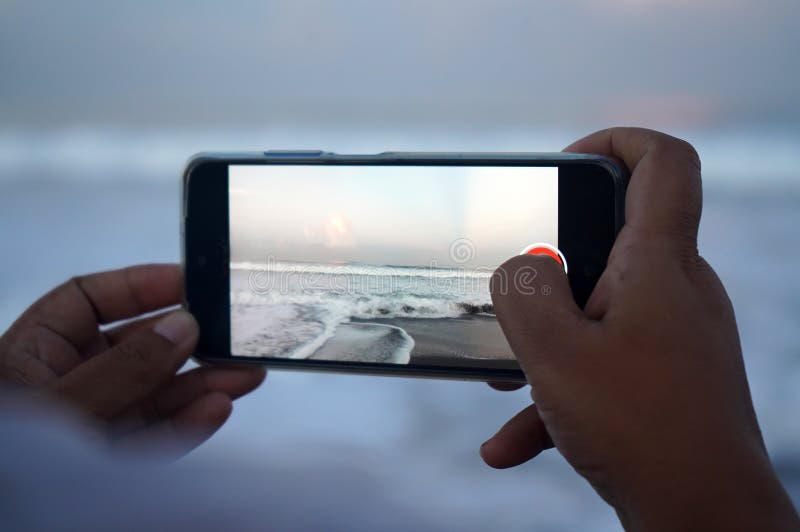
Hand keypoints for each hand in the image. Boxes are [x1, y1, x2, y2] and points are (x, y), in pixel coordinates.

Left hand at [0, 264, 264, 455]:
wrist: (0, 529)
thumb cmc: (16, 456)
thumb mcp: (63, 403)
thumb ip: (125, 368)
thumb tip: (184, 326)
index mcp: (35, 354)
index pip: (87, 302)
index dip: (138, 286)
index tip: (189, 282)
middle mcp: (68, 383)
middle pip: (136, 348)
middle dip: (189, 341)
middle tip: (234, 334)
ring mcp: (92, 423)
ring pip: (155, 393)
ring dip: (203, 383)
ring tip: (247, 374)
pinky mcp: (112, 460)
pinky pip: (155, 435)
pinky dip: (189, 423)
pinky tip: (219, 407)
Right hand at [482, 128, 798, 529]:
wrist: (704, 520)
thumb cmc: (641, 433)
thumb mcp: (556, 354)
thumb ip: (524, 292)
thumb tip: (521, 265)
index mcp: (659, 265)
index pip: (663, 162)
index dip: (614, 140)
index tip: (564, 166)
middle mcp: (676, 290)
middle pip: (616, 237)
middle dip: (553, 259)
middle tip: (512, 287)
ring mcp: (675, 334)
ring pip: (600, 310)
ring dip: (547, 339)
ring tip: (502, 373)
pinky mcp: (666, 375)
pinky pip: (605, 363)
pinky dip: (561, 391)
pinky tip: (513, 440)